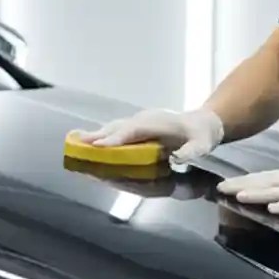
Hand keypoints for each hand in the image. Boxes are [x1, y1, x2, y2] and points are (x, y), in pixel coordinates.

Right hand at [72, 108, 224, 162]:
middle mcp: (145, 119)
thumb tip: (177, 158)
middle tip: (77, 144)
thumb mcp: (203, 145)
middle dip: (98, 136)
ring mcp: (140, 121)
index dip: (115, 138)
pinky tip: (89, 142)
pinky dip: (102, 136)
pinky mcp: (137, 126)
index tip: (98, 146)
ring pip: (114, 127)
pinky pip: (117, 131)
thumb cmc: (202, 136)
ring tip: (75, 142)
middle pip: (117, 127)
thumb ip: (192, 151)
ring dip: (96, 135)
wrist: (204, 122)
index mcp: (158, 123)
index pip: (133, 131)